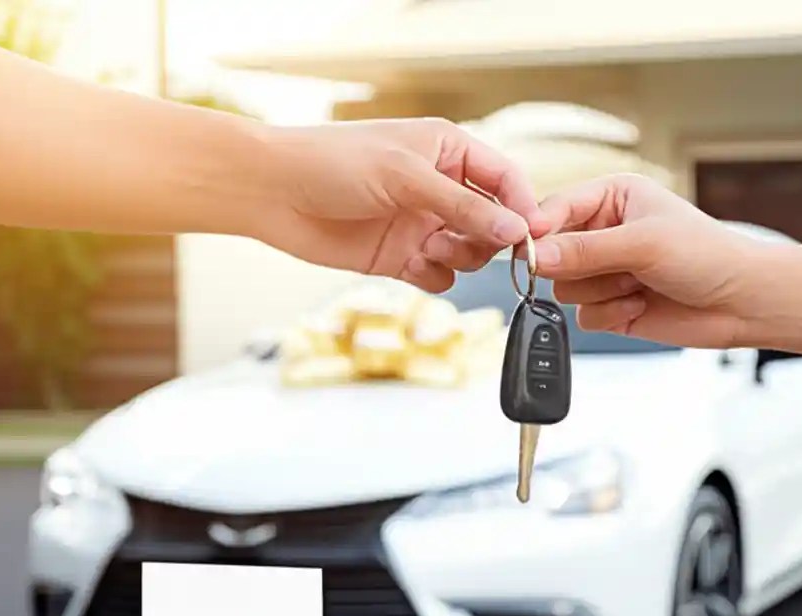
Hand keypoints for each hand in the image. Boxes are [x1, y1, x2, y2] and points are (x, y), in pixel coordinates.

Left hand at [253, 118, 547, 292]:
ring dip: (461, 257)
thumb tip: (515, 232)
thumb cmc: (331, 163)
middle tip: (470, 244)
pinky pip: (440, 277)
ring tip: (430, 249)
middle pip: (494, 223)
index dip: (523, 207)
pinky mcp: (400, 256)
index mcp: (447, 150)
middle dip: (490, 239)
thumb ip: (463, 206)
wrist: (270, 192)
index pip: (505, 179)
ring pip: (470, 254)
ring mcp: (421, 224)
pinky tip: (414, 265)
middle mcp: (440, 188)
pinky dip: (436, 278)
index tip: (531, 236)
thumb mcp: (405, 177)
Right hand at [532, 173, 772, 347]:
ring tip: (638, 283)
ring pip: (564, 288)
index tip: (528, 249)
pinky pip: (583, 316)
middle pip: (552, 254)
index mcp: (612, 198)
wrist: (741, 302)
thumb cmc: (707, 255)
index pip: (555, 209)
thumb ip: (585, 250)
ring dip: (602, 291)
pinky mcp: (611, 306)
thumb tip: (534, 256)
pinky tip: (640, 303)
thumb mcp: (643, 243)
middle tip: (615, 267)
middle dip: (583, 266)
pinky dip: (610, 314)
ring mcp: (606, 271)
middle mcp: (604, 233)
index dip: (539, 230)